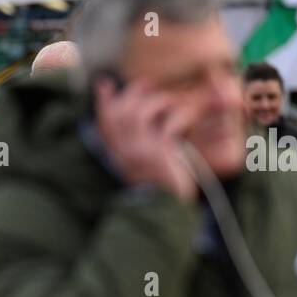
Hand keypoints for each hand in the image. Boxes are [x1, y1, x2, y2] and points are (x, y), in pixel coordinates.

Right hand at [93, 77, 200, 200]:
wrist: (167, 213)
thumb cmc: (160, 189)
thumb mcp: (143, 166)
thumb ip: (137, 146)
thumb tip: (140, 121)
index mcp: (118, 156)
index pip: (103, 123)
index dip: (103, 102)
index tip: (104, 83)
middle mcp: (125, 153)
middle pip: (119, 113)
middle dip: (132, 93)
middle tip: (146, 84)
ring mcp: (141, 153)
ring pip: (140, 114)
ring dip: (158, 101)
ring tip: (171, 100)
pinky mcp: (161, 154)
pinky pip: (169, 124)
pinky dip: (183, 115)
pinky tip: (194, 113)